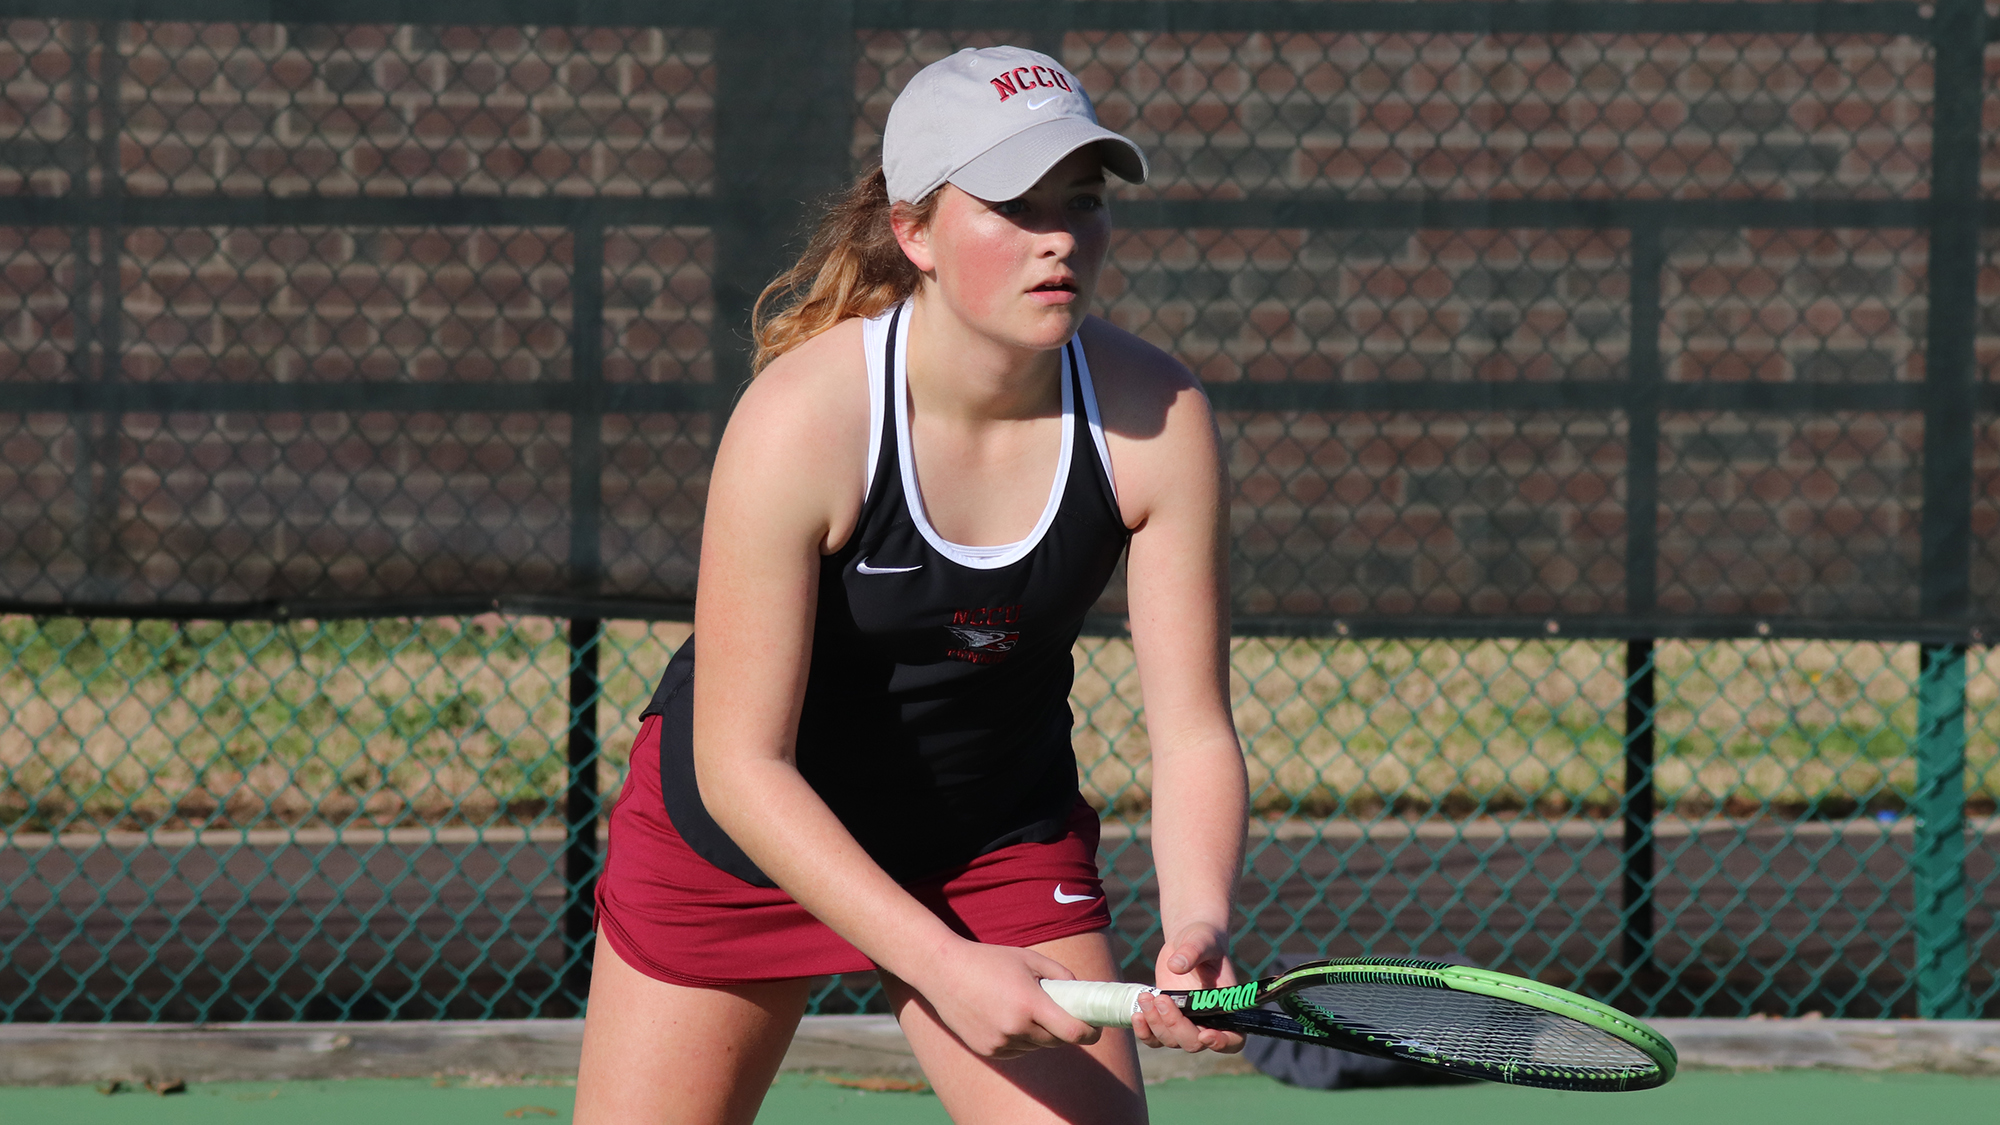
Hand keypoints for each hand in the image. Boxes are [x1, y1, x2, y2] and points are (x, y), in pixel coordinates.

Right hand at [898, 939, 1103, 1059]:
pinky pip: (1017, 1050)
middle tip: (1063, 1011)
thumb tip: (1082, 993)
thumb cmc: (989, 960)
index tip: (1095, 1028)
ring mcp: (1000, 1043)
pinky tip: (1005, 1016)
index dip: (1090, 1033)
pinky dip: (1020, 1038)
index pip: (1072, 1032)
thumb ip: (1061, 975)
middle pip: (1057, 1041)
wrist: (944, 971)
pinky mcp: (988, 1051)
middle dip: (1065, 1029)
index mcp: (1029, 1003)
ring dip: (1040, 1033)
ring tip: (1023, 1006)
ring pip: (1036, 1046)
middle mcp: (1015, 1028)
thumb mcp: (1029, 958)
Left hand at [1133, 922, 1245, 1053]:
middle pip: (1194, 1042)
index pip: (1233, 1038)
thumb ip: (1193, 952)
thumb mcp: (1202, 940)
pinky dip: (1144, 1031)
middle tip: (1161, 999)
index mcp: (1225, 1006)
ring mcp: (1186, 1022)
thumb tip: (1176, 966)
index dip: (1222, 1043)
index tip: (1205, 1034)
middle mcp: (1207, 1020)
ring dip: (1156, 1024)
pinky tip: (1138, 1013)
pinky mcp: (1166, 1019)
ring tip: (1145, 997)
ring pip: (1171, 1041)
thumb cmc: (1203, 939)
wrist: (1186, 940)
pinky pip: (1154, 1038)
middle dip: (1175, 1025)